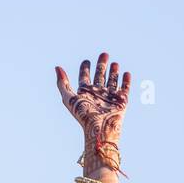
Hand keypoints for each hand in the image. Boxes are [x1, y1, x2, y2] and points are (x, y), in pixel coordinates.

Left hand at [55, 52, 130, 171]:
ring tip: (115, 63)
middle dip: (102, 65)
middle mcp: (97, 94)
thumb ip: (63, 83)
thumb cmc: (84, 116)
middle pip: (100, 76)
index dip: (85, 69)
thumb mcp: (69, 98)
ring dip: (113, 72)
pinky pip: (125, 89)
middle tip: (104, 54)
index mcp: (85, 93)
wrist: (100, 128)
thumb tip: (57, 67)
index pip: (85, 77)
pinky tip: (126, 73)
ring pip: (112, 81)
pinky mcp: (121, 102)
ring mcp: (110, 97)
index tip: (86, 61)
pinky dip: (126, 81)